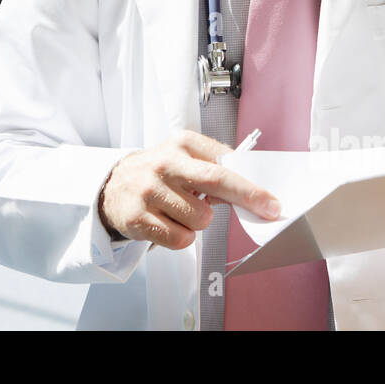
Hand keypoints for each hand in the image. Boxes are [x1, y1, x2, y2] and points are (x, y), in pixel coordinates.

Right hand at [99, 130, 280, 249]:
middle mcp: (165, 163)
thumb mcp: (185, 157)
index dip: (251, 185)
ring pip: (200, 219)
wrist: (113, 185)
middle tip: (267, 209)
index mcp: (181, 144)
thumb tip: (250, 188)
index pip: (224, 164)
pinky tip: (170, 224)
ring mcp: (149, 190)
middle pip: (216, 182)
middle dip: (247, 198)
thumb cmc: (160, 173)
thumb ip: (215, 167)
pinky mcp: (138, 217)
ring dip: (198, 222)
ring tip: (181, 211)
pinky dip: (182, 237)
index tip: (271, 200)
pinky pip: (180, 239)